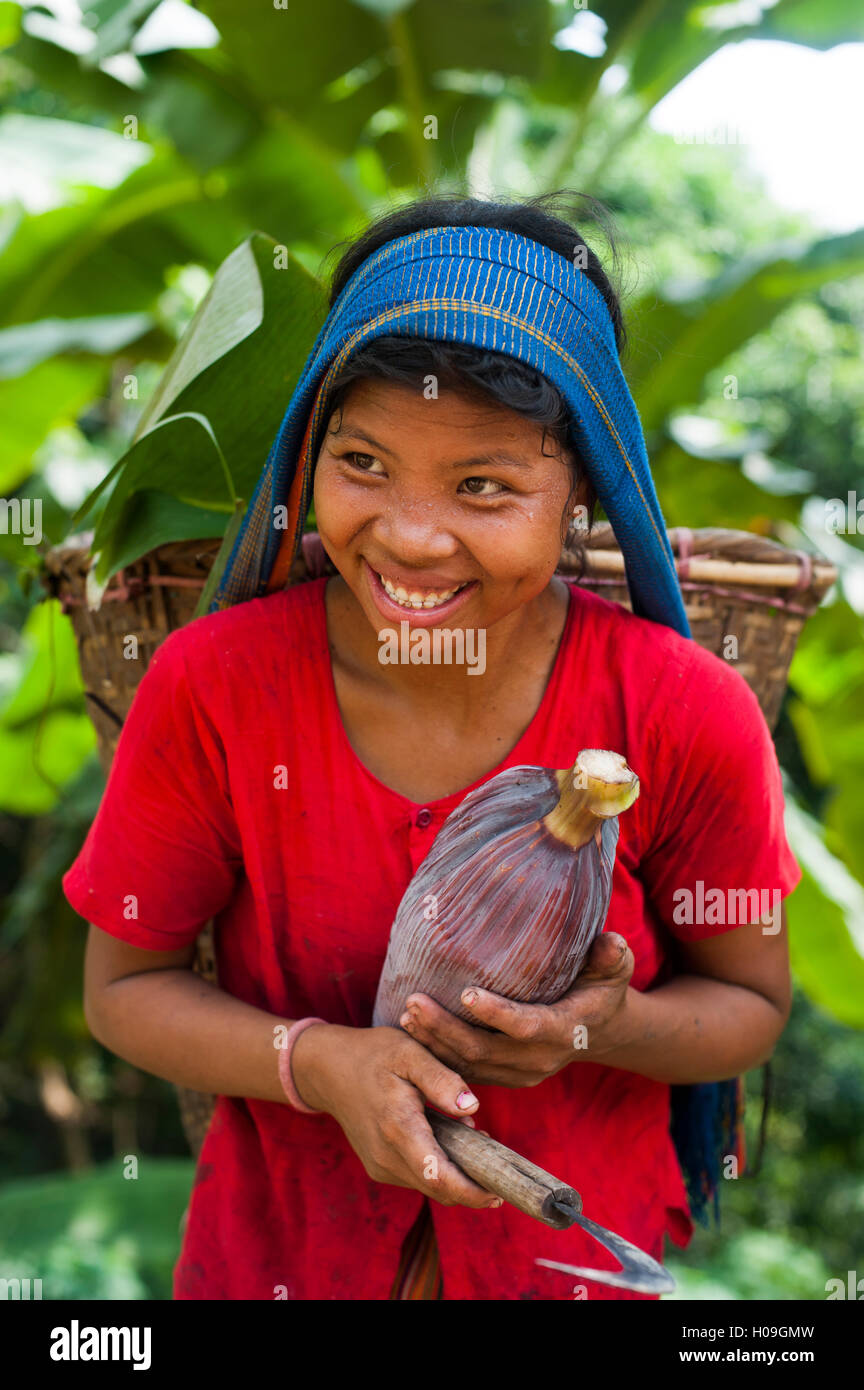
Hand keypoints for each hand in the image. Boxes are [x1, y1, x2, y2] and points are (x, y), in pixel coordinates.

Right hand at [290, 1022, 502, 1209]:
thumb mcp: (410, 1052)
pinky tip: (448, 1143)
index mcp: (399, 1127)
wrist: (329, 1068)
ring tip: (475, 1146)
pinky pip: (415, 1177)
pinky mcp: (377, 1166)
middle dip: (471, 1187)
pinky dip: (437, 1169)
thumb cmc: (374, 1054)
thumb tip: (472, 1107)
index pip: (440, 1177)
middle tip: (496, 1167)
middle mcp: (386, 1155)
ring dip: (455, 1176)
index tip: (498, 1193)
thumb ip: (441, 1080)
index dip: (471, 1192)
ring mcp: (379, 1164)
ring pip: (428, 1186)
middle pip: (438, 1189)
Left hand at [397, 931, 635, 1087]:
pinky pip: (465, 1071)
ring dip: (434, 1043)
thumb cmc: (602, 990)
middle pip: (485, 1050)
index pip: (526, 1027)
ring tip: (405, 1015)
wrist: (600, 1033)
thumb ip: (613, 956)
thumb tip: (610, 941)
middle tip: (414, 1001)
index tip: (465, 993)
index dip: (496, 1014)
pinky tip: (412, 1033)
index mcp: (563, 1031)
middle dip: (446, 1029)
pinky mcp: (504, 1077)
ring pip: (469, 1065)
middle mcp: (539, 1059)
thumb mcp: (615, 971)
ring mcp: (519, 1073)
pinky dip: (438, 1055)